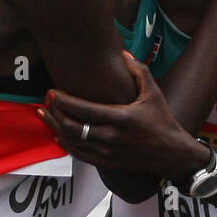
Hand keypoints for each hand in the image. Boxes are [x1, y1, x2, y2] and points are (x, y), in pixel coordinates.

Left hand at [37, 56, 206, 179]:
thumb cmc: (162, 120)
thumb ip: (138, 71)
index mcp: (122, 118)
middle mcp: (112, 137)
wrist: (171, 153)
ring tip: (45, 114)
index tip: (52, 92)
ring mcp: (108, 152)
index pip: (84, 110)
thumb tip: (122, 53)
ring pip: (72, 141)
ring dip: (55, 127)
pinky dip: (65, 144)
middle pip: (72, 127)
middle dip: (54, 113)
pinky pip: (79, 155)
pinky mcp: (107, 163)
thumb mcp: (153, 93)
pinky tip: (57, 133)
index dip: (64, 101)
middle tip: (46, 101)